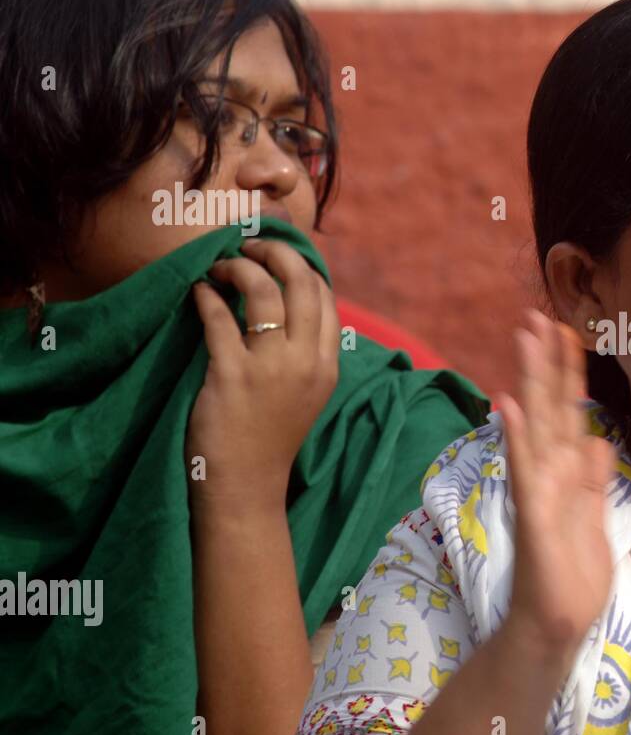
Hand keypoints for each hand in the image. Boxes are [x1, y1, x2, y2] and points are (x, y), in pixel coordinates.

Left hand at [186, 239, 339, 508]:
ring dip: (238, 268)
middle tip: (250, 248)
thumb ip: (304, 353)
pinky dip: (206, 296)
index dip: (301, 266)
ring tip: (220, 267)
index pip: (325, 296)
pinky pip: (218, 318)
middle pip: (301, 283)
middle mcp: (306, 361)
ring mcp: (271, 368)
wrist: (248, 486)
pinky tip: (199, 291)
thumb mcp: (305, 392)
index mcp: (327, 364)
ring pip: (263, 292)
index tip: (277, 258)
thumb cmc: (271, 438)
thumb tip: (289, 306)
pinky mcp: (232, 376)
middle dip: (275, 253)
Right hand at [498, 310, 617, 654]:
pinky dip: (516, 437)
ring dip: (530, 379)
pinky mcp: (532, 513)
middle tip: (538, 314)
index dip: (568, 373)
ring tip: (525, 337)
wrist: (558, 623)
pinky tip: (507, 405)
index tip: (567, 331)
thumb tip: (599, 440)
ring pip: (535, 423)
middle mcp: (549, 473)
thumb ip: (595, 480)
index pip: (568, 412)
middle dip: (546, 360)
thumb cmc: (574, 577)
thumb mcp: (595, 519)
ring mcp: (538, 489)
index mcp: (567, 473)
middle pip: (547, 406)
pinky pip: (524, 469)